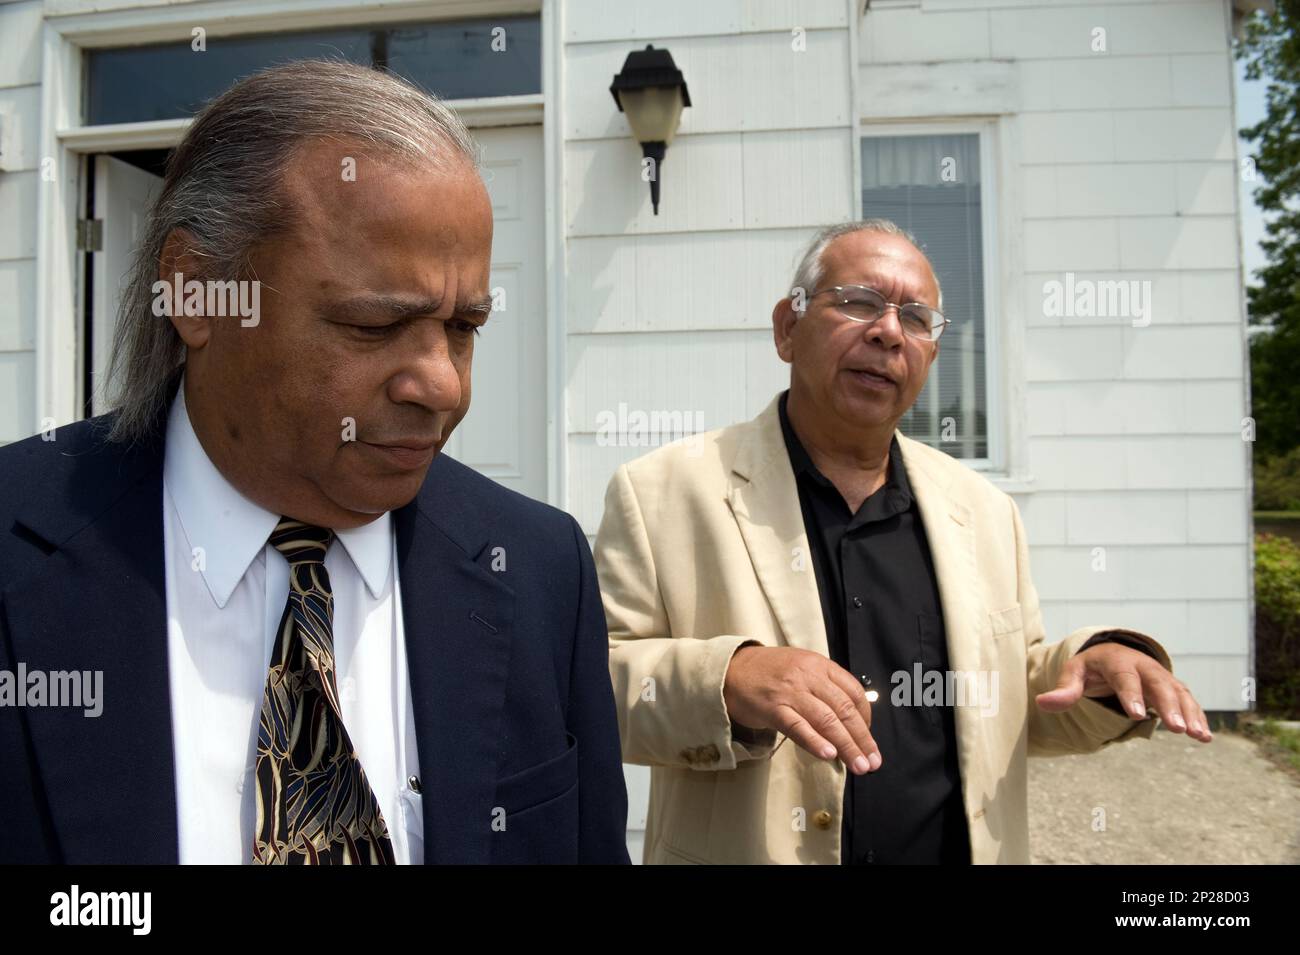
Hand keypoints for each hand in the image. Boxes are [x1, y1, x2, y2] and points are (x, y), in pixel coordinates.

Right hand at [723, 645, 880, 773]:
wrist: (730, 669)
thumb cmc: (770, 673)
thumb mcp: (802, 668)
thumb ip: (825, 686)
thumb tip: (852, 719)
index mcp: (820, 665)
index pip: (854, 692)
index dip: (866, 719)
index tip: (868, 739)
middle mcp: (808, 676)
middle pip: (844, 709)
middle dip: (862, 738)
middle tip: (872, 761)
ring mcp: (790, 692)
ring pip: (826, 720)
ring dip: (846, 746)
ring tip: (859, 765)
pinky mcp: (772, 708)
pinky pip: (797, 727)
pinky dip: (815, 741)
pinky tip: (829, 755)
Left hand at [1036, 643, 1212, 742]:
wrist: (1113, 654)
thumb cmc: (1091, 667)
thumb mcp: (1074, 673)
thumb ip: (1063, 689)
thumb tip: (1043, 703)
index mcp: (1117, 660)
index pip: (1124, 678)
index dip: (1131, 695)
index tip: (1137, 715)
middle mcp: (1144, 666)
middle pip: (1158, 685)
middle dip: (1169, 706)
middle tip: (1176, 728)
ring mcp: (1161, 677)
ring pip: (1179, 694)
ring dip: (1190, 714)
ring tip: (1198, 736)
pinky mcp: (1172, 688)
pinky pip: (1187, 701)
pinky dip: (1197, 717)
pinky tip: (1204, 736)